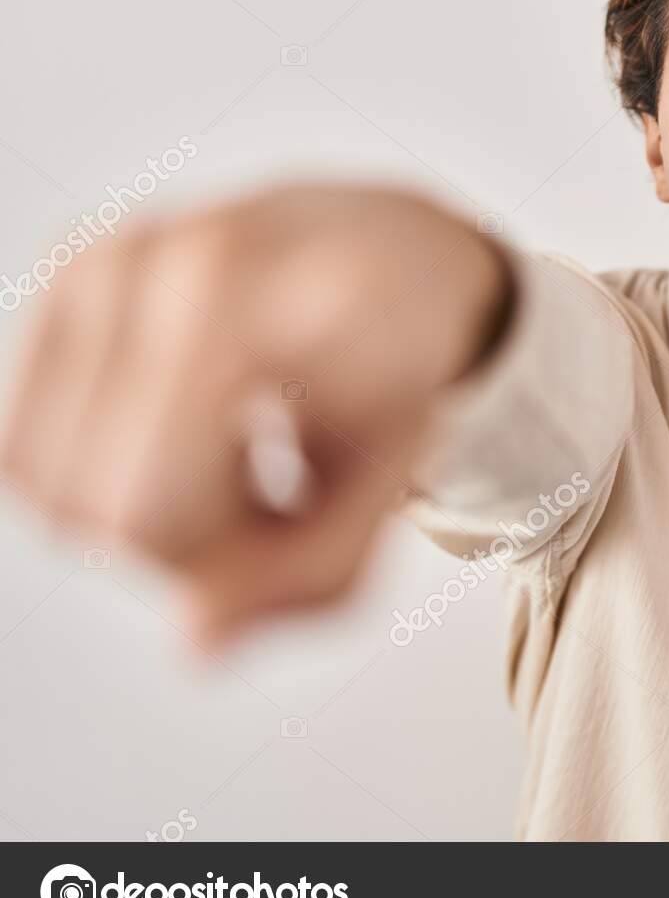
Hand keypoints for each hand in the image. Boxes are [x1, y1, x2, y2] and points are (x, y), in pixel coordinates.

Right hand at [0, 184, 511, 646]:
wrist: (397, 253)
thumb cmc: (403, 360)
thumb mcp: (393, 479)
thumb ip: (308, 576)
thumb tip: (195, 645)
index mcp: (251, 307)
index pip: (151, 511)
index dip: (219, 561)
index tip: (294, 521)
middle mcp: (158, 263)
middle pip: (86, 506)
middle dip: (177, 538)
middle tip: (266, 491)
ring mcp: (103, 259)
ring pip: (39, 479)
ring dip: (135, 499)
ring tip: (231, 450)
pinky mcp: (69, 270)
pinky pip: (29, 437)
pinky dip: (102, 457)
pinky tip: (186, 420)